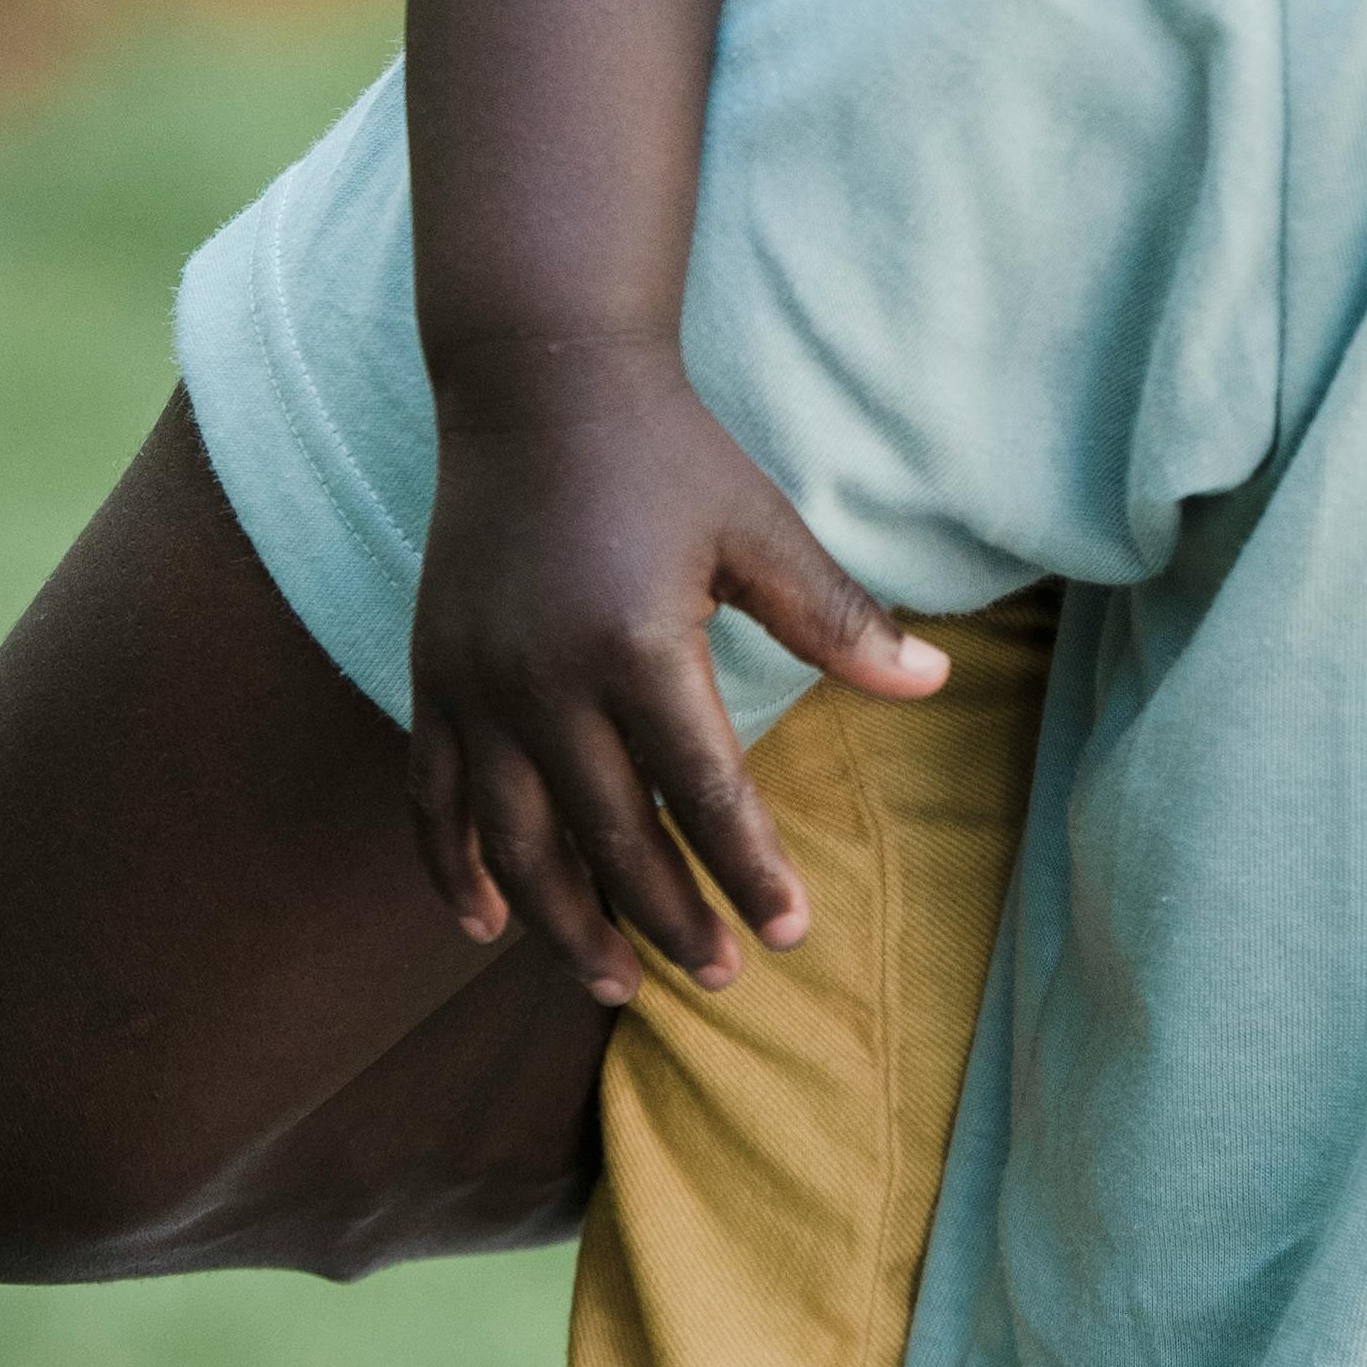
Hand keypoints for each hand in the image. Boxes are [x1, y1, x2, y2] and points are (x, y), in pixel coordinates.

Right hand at [407, 342, 947, 1009]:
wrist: (538, 382)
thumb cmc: (667, 454)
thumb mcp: (760, 526)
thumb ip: (836, 617)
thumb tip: (934, 681)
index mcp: (637, 644)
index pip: (703, 792)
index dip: (748, 869)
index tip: (788, 932)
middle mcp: (545, 682)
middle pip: (610, 837)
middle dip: (667, 918)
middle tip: (717, 977)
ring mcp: (477, 686)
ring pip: (517, 843)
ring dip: (566, 924)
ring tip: (617, 983)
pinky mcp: (433, 678)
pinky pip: (433, 801)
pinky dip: (454, 871)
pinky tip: (489, 926)